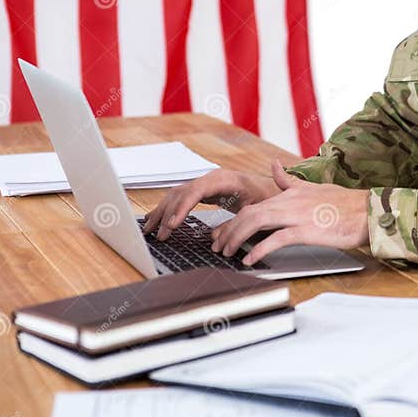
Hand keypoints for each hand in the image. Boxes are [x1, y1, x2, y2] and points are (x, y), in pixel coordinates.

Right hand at [142, 168, 281, 240]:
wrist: (267, 186)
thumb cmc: (264, 197)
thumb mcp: (255, 210)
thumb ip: (236, 223)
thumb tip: (215, 239)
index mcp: (224, 179)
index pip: (197, 191)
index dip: (182, 207)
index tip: (172, 224)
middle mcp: (211, 177)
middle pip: (183, 192)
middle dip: (168, 214)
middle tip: (160, 235)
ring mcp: (204, 182)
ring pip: (177, 194)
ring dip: (162, 212)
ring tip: (150, 230)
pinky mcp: (202, 189)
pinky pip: (180, 197)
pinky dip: (166, 208)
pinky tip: (155, 218)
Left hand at [210, 159, 369, 264]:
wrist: (366, 211)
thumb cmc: (342, 203)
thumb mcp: (312, 187)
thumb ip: (289, 180)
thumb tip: (274, 166)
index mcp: (287, 193)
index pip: (251, 205)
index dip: (232, 220)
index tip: (220, 233)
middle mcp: (287, 201)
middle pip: (247, 213)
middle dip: (228, 230)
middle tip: (217, 245)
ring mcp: (296, 215)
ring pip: (256, 222)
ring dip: (236, 238)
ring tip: (227, 252)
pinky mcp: (306, 230)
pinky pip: (276, 239)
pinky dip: (259, 249)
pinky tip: (249, 259)